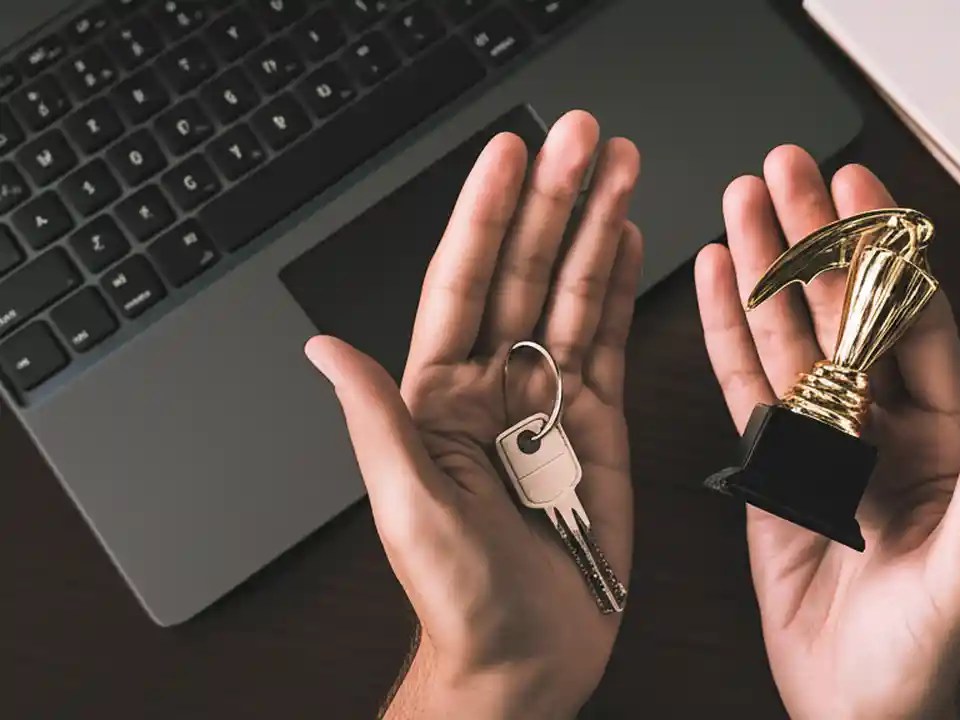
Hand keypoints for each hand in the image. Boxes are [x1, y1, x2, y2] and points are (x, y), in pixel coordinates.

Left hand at [305, 111, 641, 718]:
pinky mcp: (598, 427)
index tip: (510, 157)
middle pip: (526, 272)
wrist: (525, 658)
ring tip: (619, 167)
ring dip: (595, 228)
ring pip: (573, 295)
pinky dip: (619, 289)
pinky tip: (626, 241)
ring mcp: (550, 402)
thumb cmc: (460, 598)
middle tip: (585, 138)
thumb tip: (323, 349)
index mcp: (439, 397)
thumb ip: (377, 419)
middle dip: (556, 200)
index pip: (463, 283)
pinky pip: (608, 344)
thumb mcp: (408, 507)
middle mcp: (495, 387)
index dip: (487, 216)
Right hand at [695, 148, 959, 718]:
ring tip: (741, 201)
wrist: (856, 697)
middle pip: (841, 307)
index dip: (884, 249)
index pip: (911, 318)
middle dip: (813, 236)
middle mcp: (879, 423)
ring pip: (786, 333)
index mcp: (943, 435)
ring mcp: (821, 439)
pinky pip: (745, 384)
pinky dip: (726, 329)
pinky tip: (715, 279)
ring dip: (764, 268)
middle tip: (786, 170)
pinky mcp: (772, 465)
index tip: (859, 190)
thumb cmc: (925, 647)